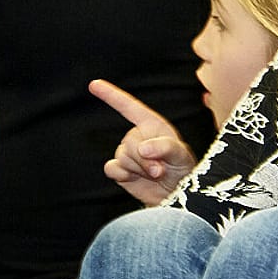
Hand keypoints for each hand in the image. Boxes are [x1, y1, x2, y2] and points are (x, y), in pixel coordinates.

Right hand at [90, 79, 197, 205]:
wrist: (175, 194)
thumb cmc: (182, 170)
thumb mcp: (181, 156)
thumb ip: (165, 148)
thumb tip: (143, 148)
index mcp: (152, 125)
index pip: (129, 107)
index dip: (111, 95)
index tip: (94, 84)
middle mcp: (137, 136)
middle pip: (128, 143)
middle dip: (144, 160)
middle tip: (160, 169)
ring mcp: (127, 153)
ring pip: (121, 157)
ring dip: (139, 169)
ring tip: (155, 174)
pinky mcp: (120, 170)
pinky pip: (111, 169)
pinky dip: (123, 175)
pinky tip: (134, 178)